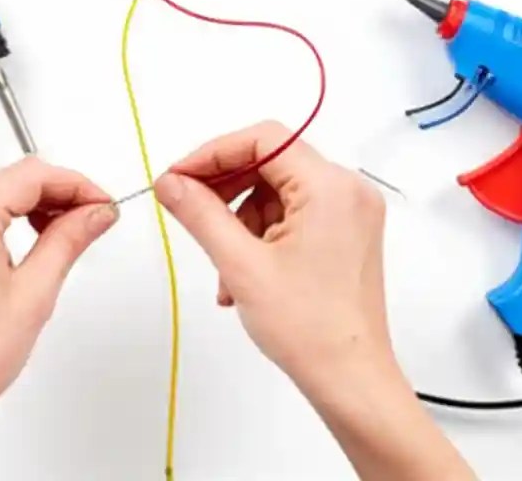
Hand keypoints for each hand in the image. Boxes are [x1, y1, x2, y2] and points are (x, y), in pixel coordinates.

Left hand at [0, 158, 116, 480]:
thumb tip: (95, 212)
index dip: (75, 184)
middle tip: (89, 221)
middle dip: (53, 195)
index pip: (31, 175)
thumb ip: (68, 240)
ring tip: (58, 240)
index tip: (100, 204)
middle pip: (7, 180)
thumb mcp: (34, 293)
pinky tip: (18, 251)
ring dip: (24, 209)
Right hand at [153, 122, 472, 480]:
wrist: (351, 380)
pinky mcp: (346, 235)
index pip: (263, 140)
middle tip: (186, 209)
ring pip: (276, 193)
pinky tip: (241, 276)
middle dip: (224, 189)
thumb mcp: (240, 264)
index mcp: (330, 187)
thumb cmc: (309, 329)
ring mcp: (350, 214)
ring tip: (223, 268)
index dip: (213, 153)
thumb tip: (170, 182)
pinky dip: (260, 236)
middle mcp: (348, 191)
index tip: (178, 177)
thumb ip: (200, 213)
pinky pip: (292, 215)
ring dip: (238, 221)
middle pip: (270, 163)